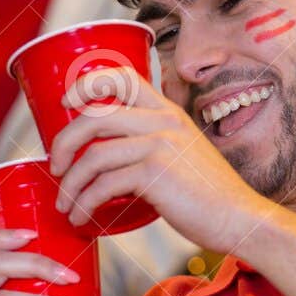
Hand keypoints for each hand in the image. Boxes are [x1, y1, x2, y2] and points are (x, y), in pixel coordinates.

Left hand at [48, 67, 269, 253]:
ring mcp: (159, 144)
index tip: (66, 103)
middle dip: (64, 142)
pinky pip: (103, 184)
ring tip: (65, 205)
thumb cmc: (209, 196)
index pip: (123, 77)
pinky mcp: (155, 172)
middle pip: (94, 115)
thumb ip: (152, 146)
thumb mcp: (183, 155)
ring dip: (71, 185)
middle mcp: (163, 121)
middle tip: (56, 167)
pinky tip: (81, 217)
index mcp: (168, 112)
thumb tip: (109, 159)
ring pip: (93, 155)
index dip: (87, 83)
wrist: (240, 219)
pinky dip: (84, 203)